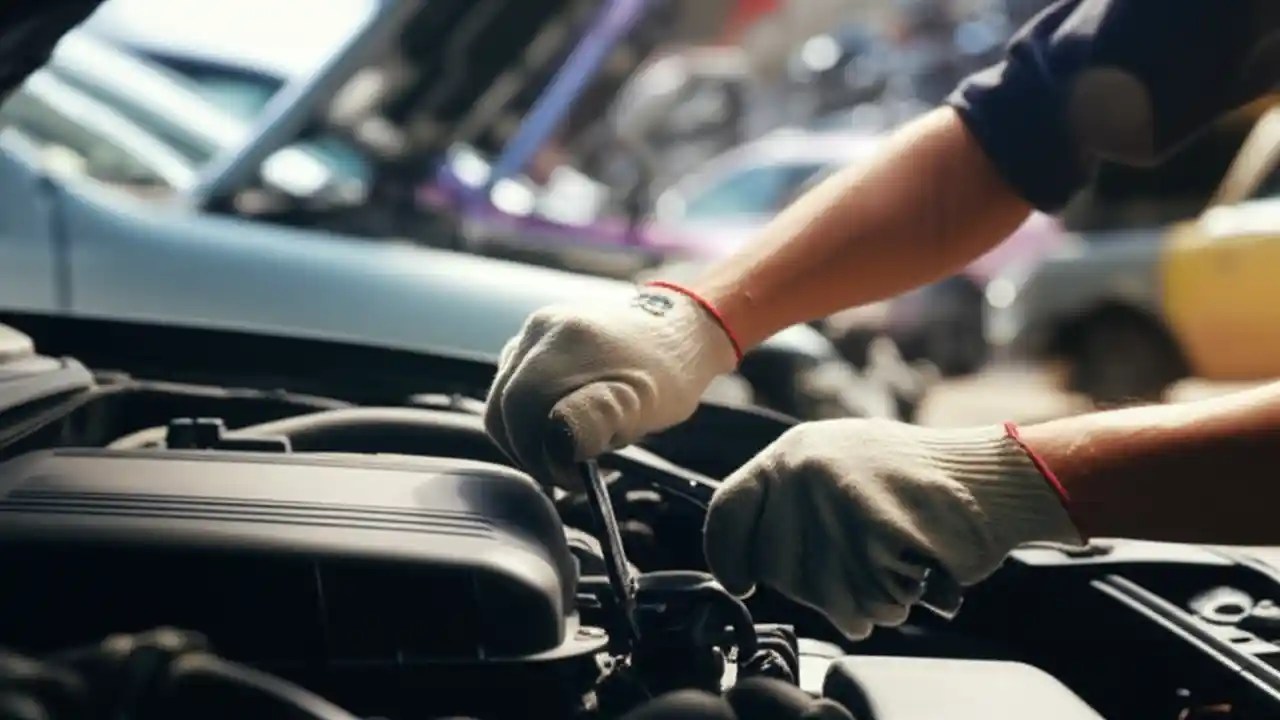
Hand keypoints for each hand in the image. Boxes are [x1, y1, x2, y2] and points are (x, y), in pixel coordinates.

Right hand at [485, 285, 737, 487]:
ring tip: (567, 448)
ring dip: (528, 433)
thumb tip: (557, 440)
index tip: (569, 477)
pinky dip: (528, 415)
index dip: (535, 452)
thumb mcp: (643, 405)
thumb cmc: (669, 373)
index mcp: (566, 340)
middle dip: (529, 448)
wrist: (679, 330)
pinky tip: (561, 425)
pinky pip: (512, 384)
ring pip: (504, 397)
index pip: (518, 408)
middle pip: (504, 405)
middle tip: (565, 472)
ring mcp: (535, 329)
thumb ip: (597, 421)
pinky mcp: (535, 338)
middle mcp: (542, 328)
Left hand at [703, 419, 1081, 638]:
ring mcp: (836, 501)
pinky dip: (889, 601)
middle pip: (774, 566)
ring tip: (890, 568)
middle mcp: (804, 471)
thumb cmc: (917, 477)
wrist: (990, 476)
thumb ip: (789, 496)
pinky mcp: (873, 531)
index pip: (727, 512)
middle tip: (856, 574)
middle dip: (812, 588)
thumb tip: (744, 545)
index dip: (727, 557)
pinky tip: (911, 572)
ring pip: (819, 593)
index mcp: (790, 451)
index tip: (741, 582)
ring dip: (857, 599)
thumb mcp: (837, 460)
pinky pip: (863, 599)